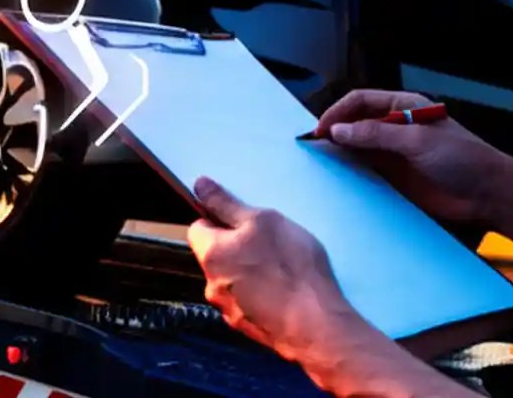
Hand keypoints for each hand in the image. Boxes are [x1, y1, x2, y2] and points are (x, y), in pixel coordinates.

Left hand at [187, 177, 360, 362]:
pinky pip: (247, 302)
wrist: (315, 327)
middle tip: (268, 243)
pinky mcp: (247, 329)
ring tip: (281, 270)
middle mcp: (210, 285)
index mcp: (210, 254)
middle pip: (215, 256)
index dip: (218, 220)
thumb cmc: (290, 266)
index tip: (244, 221)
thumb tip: (198, 184)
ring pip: (231, 280)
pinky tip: (284, 292)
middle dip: (235, 247)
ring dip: (247, 272)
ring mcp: (228, 310)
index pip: (197, 228)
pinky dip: (259, 294)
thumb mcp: (263, 221)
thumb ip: (227, 204)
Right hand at [314, 89, 510, 224]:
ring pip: (357, 147)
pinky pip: (365, 170)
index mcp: (405, 107)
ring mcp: (394, 152)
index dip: (338, 112)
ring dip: (339, 152)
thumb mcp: (417, 140)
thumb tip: (338, 131)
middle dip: (334, 131)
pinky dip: (349, 171)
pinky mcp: (395, 177)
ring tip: (319, 162)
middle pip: (355, 122)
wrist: (488, 194)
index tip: (321, 129)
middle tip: (312, 146)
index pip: (361, 101)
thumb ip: (376, 135)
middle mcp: (396, 127)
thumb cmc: (461, 158)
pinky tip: (338, 177)